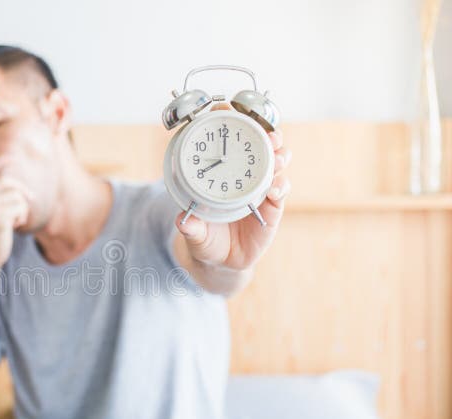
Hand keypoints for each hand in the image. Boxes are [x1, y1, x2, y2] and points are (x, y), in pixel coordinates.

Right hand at [0, 158, 32, 270]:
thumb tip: (3, 162)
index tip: (9, 158)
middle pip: (7, 181)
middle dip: (22, 190)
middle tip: (31, 198)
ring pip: (16, 195)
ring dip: (22, 208)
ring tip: (14, 219)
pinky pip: (20, 207)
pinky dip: (22, 217)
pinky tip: (14, 226)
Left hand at [174, 104, 291, 271]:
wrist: (222, 262)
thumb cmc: (206, 238)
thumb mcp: (195, 234)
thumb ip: (191, 228)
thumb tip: (184, 222)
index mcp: (221, 171)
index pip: (227, 139)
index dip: (229, 121)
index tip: (226, 109)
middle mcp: (243, 175)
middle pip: (259, 145)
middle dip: (266, 134)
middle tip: (268, 134)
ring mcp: (260, 189)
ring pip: (276, 163)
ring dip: (279, 156)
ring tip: (277, 155)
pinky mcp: (273, 207)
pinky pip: (281, 190)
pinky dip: (281, 186)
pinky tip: (275, 189)